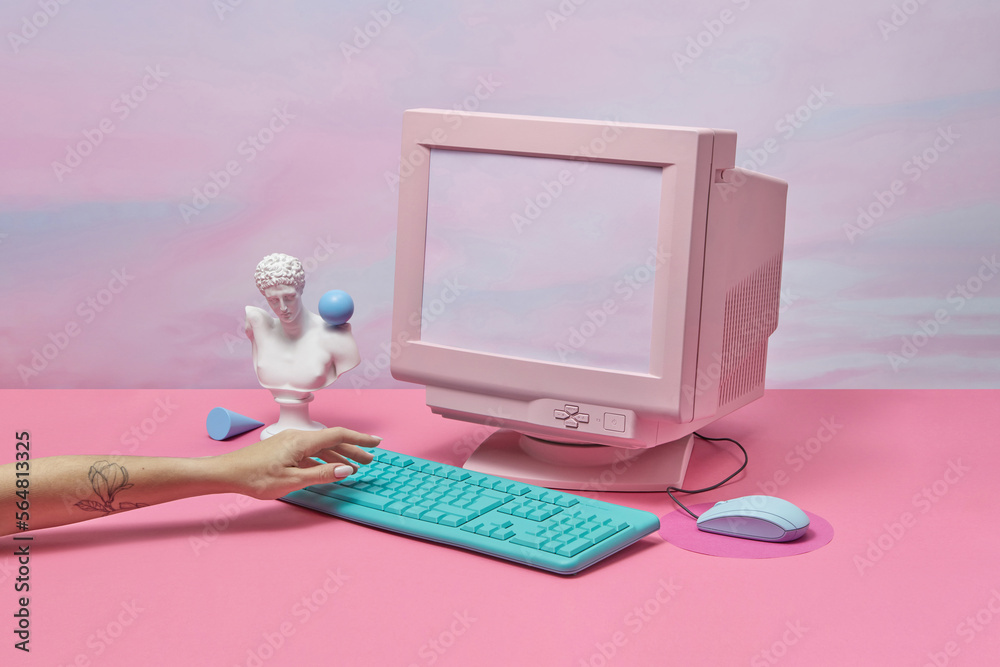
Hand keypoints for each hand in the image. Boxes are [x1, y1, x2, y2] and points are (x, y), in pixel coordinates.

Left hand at [217, 427, 380, 499]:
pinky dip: (325, 459)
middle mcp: (298, 438)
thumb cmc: (254, 477)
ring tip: (354, 466)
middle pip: (332, 440)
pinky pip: (311, 452)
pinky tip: (329, 468)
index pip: (338, 435)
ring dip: (339, 455)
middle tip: (370, 459)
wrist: (227, 472)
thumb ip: (321, 475)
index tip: (375, 443)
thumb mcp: (291, 481)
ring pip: (322, 447)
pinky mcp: (284, 450)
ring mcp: (291, 443)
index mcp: (302, 441)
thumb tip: (346, 469)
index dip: (359, 439)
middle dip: (353, 449)